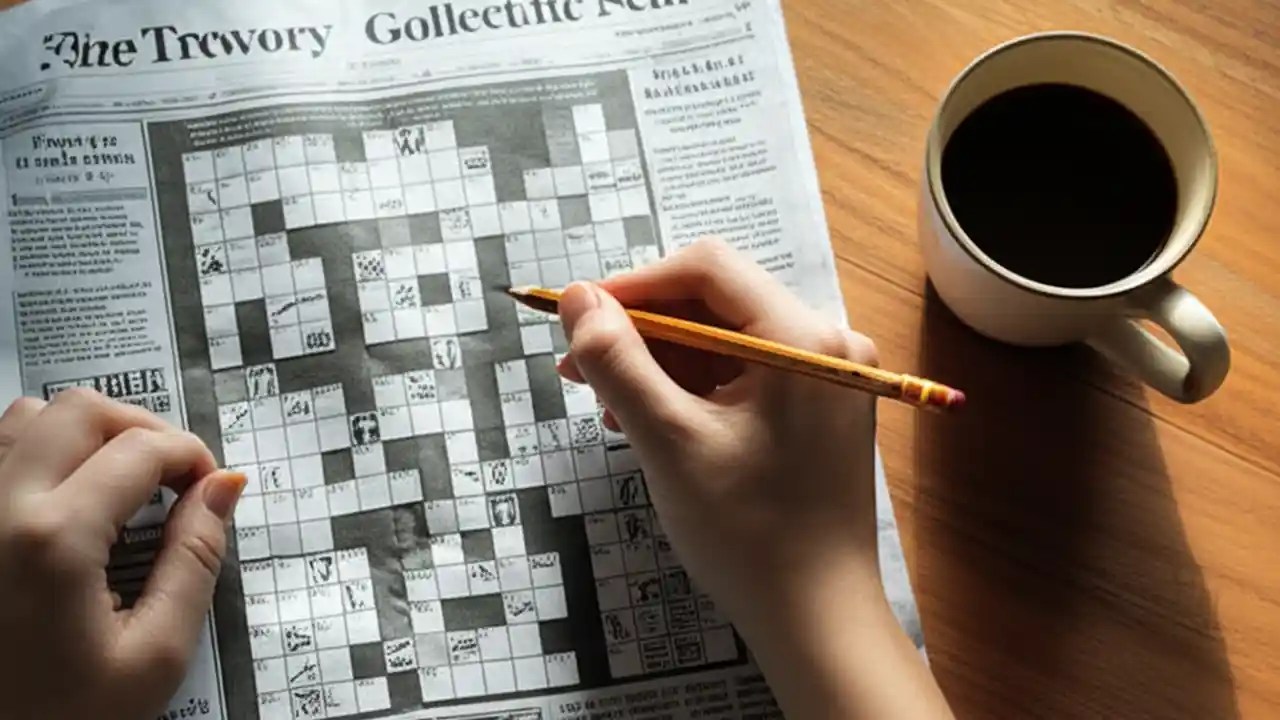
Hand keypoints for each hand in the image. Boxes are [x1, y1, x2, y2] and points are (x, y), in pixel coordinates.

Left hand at [0, 389, 244, 719]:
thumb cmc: (62, 718)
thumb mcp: (154, 655)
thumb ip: (195, 560)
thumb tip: (225, 486)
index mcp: (54, 539)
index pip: (141, 448)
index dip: (193, 457)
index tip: (211, 489)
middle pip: (81, 409)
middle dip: (142, 429)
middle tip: (172, 478)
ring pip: (28, 417)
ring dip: (86, 434)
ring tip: (120, 482)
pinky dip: (40, 452)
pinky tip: (69, 498)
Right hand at [556, 238, 881, 635]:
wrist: (818, 621)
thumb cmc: (750, 534)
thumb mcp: (669, 442)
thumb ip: (619, 363)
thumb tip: (577, 299)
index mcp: (802, 337)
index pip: (707, 269)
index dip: (634, 286)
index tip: (576, 318)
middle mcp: (826, 343)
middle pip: (715, 304)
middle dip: (641, 331)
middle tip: (577, 365)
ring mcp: (826, 379)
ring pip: (724, 342)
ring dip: (660, 364)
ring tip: (605, 402)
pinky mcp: (817, 411)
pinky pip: (743, 377)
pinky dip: (692, 390)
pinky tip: (647, 420)